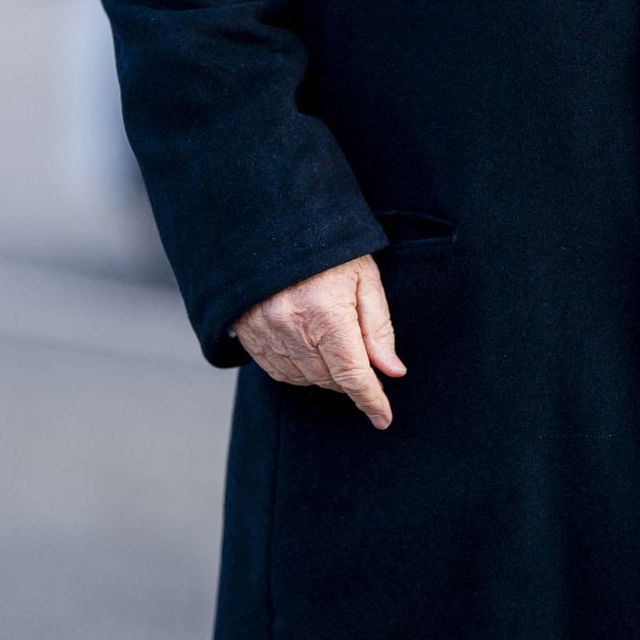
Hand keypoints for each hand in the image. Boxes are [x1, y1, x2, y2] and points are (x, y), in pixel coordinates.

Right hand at [228, 253, 406, 429]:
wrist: (274, 222)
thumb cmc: (327, 245)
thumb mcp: (364, 276)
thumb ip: (378, 326)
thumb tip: (391, 370)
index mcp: (327, 314)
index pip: (353, 374)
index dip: (371, 399)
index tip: (383, 417)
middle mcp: (293, 329)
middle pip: (329, 378)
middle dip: (350, 377)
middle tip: (363, 360)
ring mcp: (266, 333)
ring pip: (302, 378)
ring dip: (324, 375)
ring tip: (334, 347)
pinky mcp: (248, 333)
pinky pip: (276, 370)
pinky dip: (297, 370)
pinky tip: (308, 351)